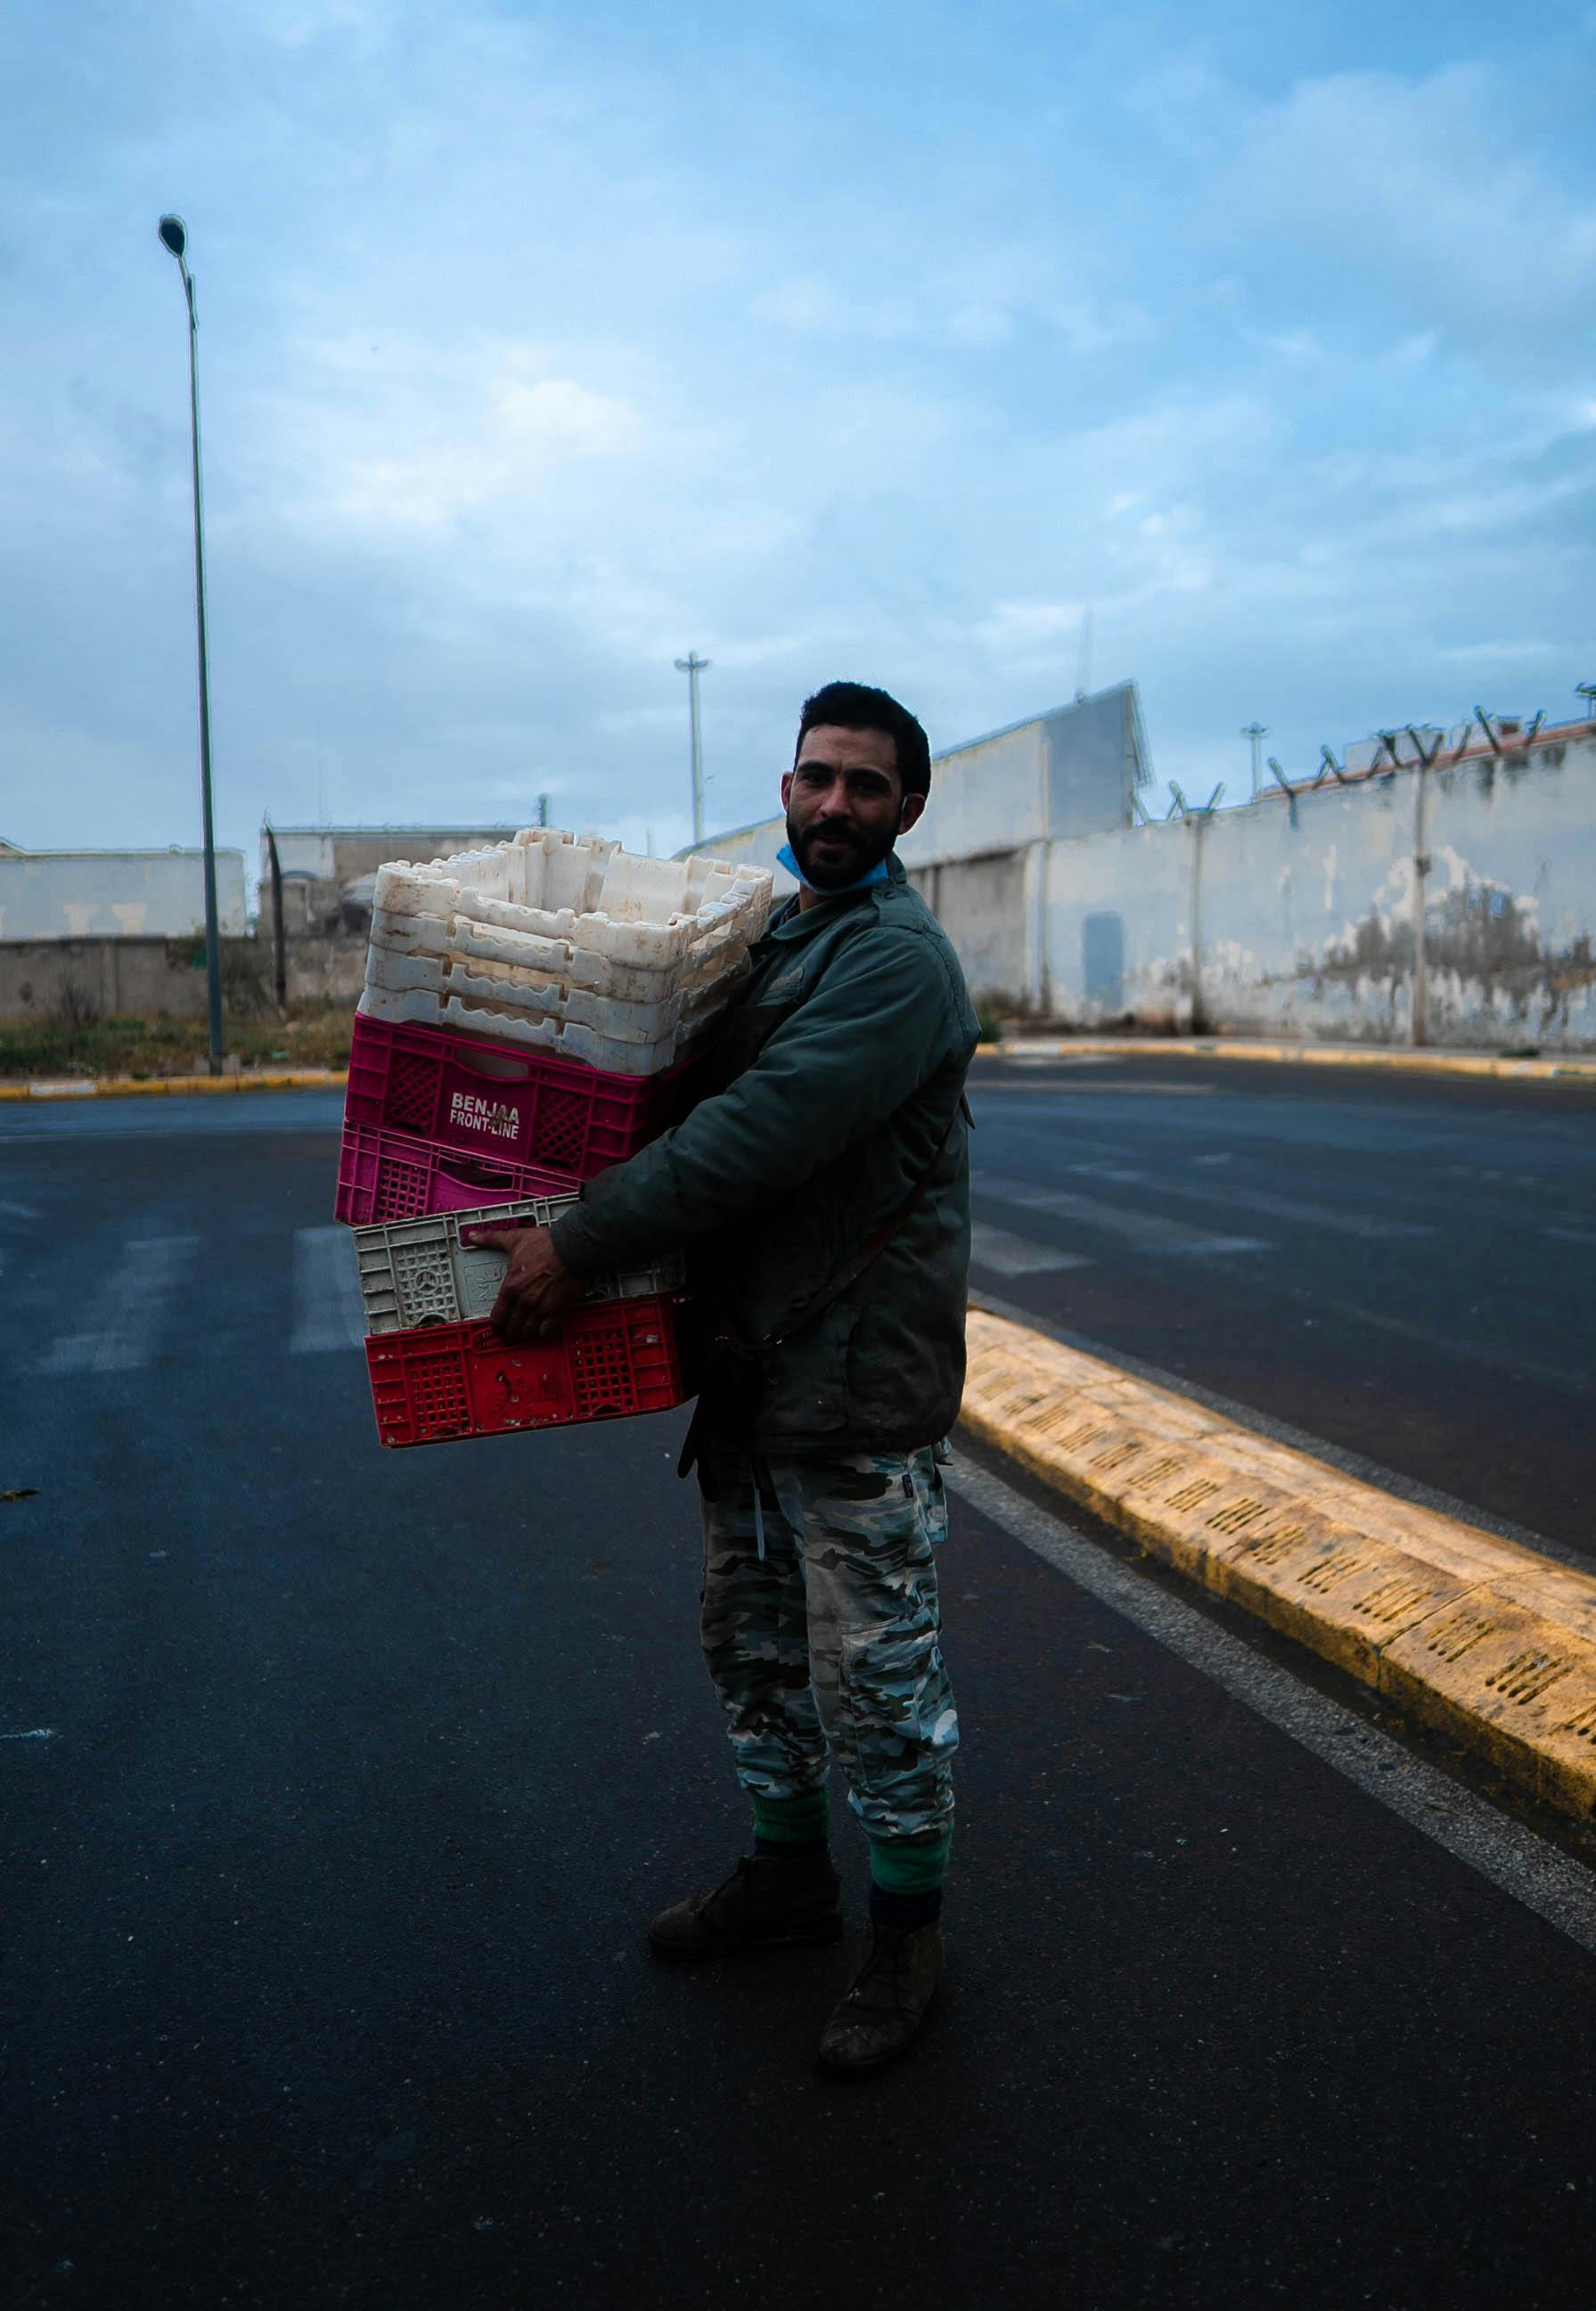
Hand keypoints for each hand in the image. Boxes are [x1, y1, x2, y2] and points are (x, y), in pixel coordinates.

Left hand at [461, 1223, 585, 1343]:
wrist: (571, 1247)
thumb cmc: (546, 1244)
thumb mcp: (514, 1239)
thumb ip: (491, 1239)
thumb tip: (473, 1236)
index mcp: (511, 1287)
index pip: (497, 1317)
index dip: (497, 1322)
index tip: (500, 1322)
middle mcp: (524, 1301)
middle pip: (512, 1328)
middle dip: (512, 1329)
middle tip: (514, 1327)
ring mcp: (541, 1308)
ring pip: (528, 1333)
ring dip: (527, 1332)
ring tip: (528, 1328)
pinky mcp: (558, 1311)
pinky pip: (547, 1332)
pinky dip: (544, 1332)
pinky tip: (544, 1327)